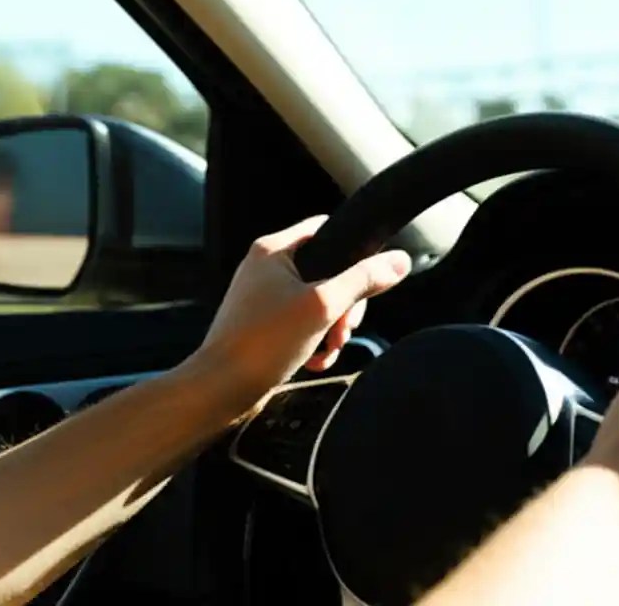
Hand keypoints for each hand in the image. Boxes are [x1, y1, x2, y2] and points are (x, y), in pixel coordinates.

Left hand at [193, 215, 410, 403]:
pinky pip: (303, 326)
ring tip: (329, 349)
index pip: (325, 229)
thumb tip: (398, 261)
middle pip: (328, 272)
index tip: (365, 281)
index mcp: (273, 250)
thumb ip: (363, 280)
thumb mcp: (323, 306)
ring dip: (333, 328)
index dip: (352, 253)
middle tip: (345, 327)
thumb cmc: (262, 343)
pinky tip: (314, 361)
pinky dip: (315, 342)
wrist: (220, 389)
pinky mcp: (263, 327)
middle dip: (346, 304)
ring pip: (319, 303)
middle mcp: (265, 269)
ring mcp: (263, 299)